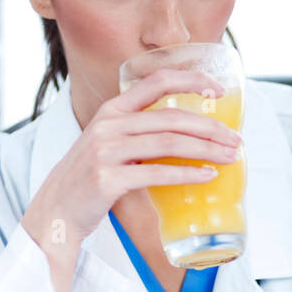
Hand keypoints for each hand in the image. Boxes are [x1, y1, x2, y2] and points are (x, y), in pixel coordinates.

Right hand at [21, 66, 238, 251]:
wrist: (55, 212)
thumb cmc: (89, 180)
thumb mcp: (109, 144)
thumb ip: (138, 133)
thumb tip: (187, 132)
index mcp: (111, 110)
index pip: (156, 81)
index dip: (190, 80)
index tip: (218, 89)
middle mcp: (108, 125)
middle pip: (170, 117)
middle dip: (210, 126)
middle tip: (235, 139)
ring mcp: (106, 151)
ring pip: (168, 142)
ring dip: (205, 149)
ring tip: (229, 157)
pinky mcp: (107, 179)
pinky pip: (156, 173)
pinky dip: (186, 173)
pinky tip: (206, 176)